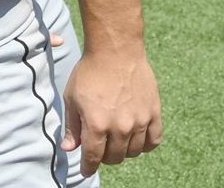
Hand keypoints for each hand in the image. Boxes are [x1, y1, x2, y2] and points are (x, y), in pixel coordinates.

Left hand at [62, 47, 163, 175]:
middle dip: (104, 158)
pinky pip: (154, 141)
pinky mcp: (154, 114)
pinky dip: (145, 145)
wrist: (116, 52)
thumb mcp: (72, 98)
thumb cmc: (89, 73)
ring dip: (123, 151)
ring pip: (133, 152)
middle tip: (99, 150)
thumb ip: (72, 126)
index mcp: (97, 124)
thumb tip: (69, 148)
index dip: (87, 167)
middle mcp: (120, 127)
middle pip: (114, 157)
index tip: (85, 170)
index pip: (93, 157)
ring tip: (115, 141)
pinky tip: (136, 139)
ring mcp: (140, 121)